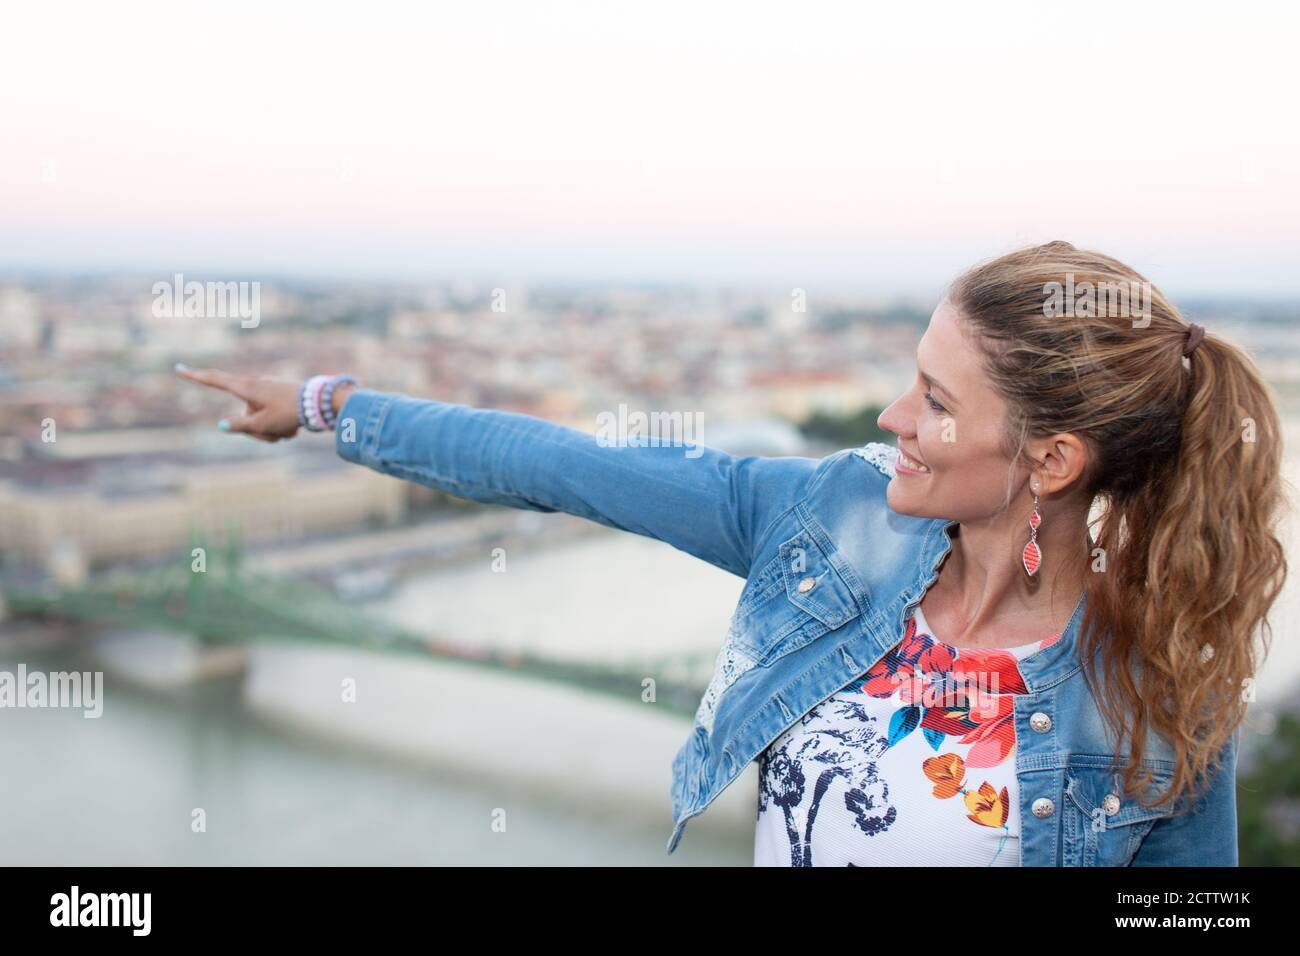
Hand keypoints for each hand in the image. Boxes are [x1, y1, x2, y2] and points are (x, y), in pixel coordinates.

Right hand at [174, 364, 302, 441]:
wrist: (319, 404)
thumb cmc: (288, 413)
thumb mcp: (260, 424)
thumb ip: (239, 425)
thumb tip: (221, 425)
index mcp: (245, 388)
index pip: (214, 380)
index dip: (195, 376)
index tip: (179, 368)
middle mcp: (254, 387)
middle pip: (242, 416)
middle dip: (256, 432)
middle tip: (273, 435)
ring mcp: (267, 392)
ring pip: (260, 422)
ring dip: (272, 432)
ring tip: (288, 430)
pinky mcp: (278, 398)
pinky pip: (273, 420)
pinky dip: (281, 428)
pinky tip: (296, 427)